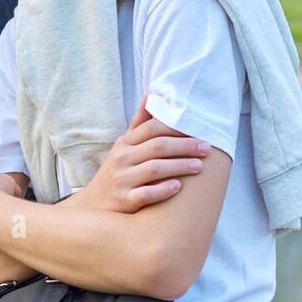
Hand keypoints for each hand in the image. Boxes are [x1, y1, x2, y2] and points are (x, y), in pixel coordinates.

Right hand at [69, 98, 210, 212]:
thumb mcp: (124, 147)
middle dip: (185, 146)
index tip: (198, 129)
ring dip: (180, 166)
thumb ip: (139, 124)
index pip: (152, 128)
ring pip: (154, 169)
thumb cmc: (118, 173)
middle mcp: (121, 159)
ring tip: (200, 167)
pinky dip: (162, 189)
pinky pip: (145, 194)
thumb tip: (151, 95)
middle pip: (157, 146)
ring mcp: (122, 180)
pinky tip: (177, 187)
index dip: (176, 127)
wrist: (95, 206)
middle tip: (206, 148)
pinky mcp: (124, 200)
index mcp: (124, 144)